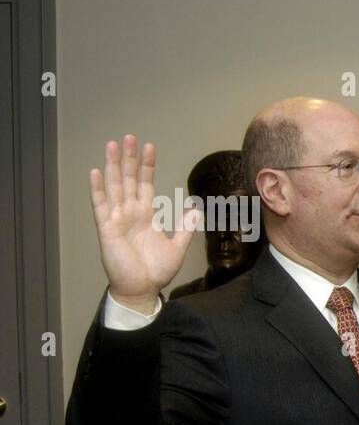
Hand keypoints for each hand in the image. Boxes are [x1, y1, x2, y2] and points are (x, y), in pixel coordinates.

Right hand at [90, 134, 198, 312]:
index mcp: (146, 215)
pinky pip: (100, 204)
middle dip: (129, 158)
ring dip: (113, 165)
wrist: (143, 288)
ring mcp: (117, 218)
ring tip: (113, 145)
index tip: (149, 147)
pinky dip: (98, 188)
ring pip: (114, 186)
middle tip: (129, 137)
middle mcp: (130, 212)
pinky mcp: (106, 227)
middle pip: (128, 179)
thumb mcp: (177, 248)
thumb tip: (196, 212)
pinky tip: (96, 171)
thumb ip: (185, 229)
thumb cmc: (156, 271)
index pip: (145, 184)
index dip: (147, 166)